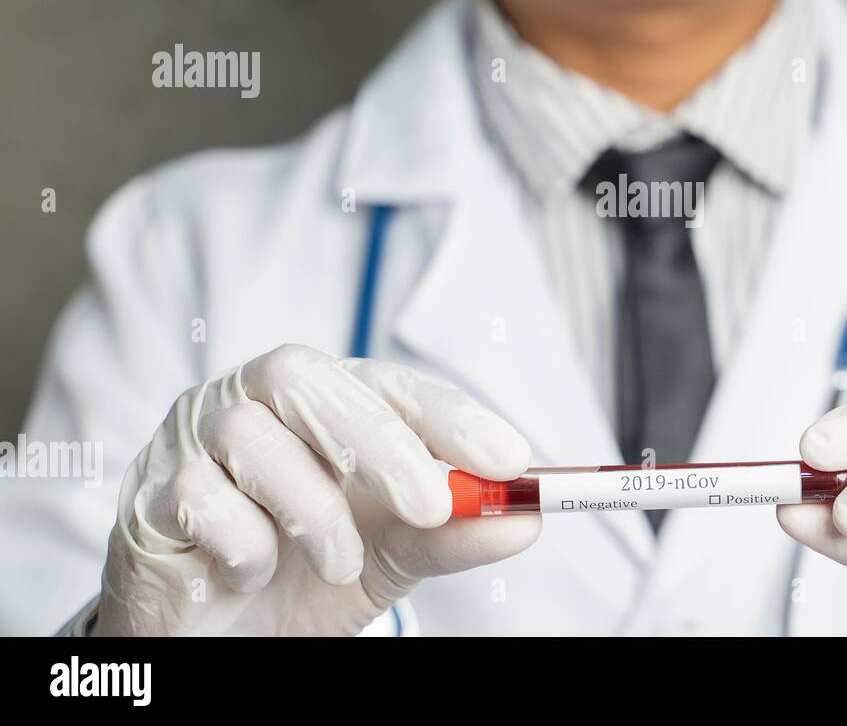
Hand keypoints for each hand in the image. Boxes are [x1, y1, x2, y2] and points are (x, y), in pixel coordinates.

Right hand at [96, 344, 536, 634]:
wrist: (218, 631)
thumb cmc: (305, 571)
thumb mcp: (391, 553)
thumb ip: (450, 532)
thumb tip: (525, 518)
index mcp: (328, 399)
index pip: (391, 384)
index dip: (450, 416)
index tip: (511, 458)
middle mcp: (259, 399)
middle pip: (312, 383)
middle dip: (382, 446)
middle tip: (431, 507)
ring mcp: (197, 434)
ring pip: (252, 436)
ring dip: (313, 511)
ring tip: (337, 565)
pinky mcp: (152, 486)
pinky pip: (200, 497)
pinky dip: (245, 544)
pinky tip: (253, 571)